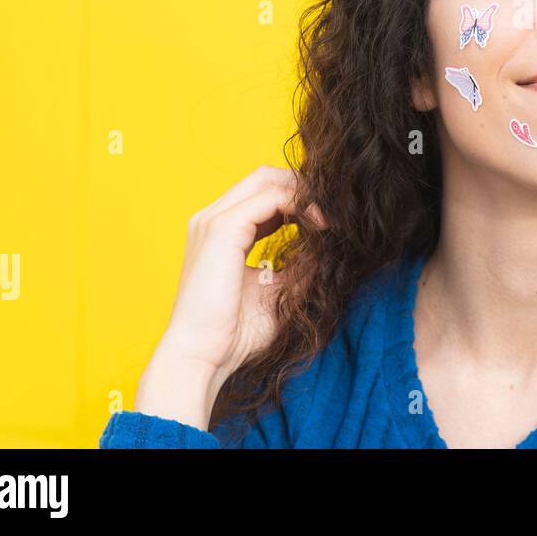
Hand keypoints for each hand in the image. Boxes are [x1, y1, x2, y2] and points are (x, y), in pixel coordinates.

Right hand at [144, 166, 325, 412]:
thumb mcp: (277, 291)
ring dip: (304, 194)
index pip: (264, 194)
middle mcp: (212, 219)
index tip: (329, 222)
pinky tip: (319, 225)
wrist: (204, 358)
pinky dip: (299, 204)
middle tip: (333, 214)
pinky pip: (269, 197)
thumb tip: (330, 247)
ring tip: (329, 220)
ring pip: (268, 179)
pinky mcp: (222, 229)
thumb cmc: (235, 334)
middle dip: (304, 188)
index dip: (300, 200)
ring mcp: (213, 220)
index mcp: (221, 232)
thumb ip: (298, 266)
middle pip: (266, 177)